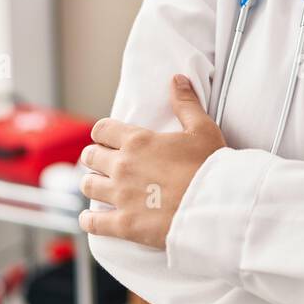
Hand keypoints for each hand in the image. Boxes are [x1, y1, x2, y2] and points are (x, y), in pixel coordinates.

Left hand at [77, 75, 225, 248]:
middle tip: (103, 161)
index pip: (102, 129)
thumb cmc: (211, 166)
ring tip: (98, 185)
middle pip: (91, 156)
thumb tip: (176, 78)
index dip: (103, 133)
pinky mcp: (123, 224)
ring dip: (91, 183)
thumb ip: (186, 102)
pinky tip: (91, 219)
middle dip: (95, 157)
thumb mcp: (202, 128)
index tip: (108, 138)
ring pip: (88, 186)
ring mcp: (120, 196)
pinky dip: (89, 220)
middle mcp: (123, 166)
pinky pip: (93, 222)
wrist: (215, 205)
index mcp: (138, 141)